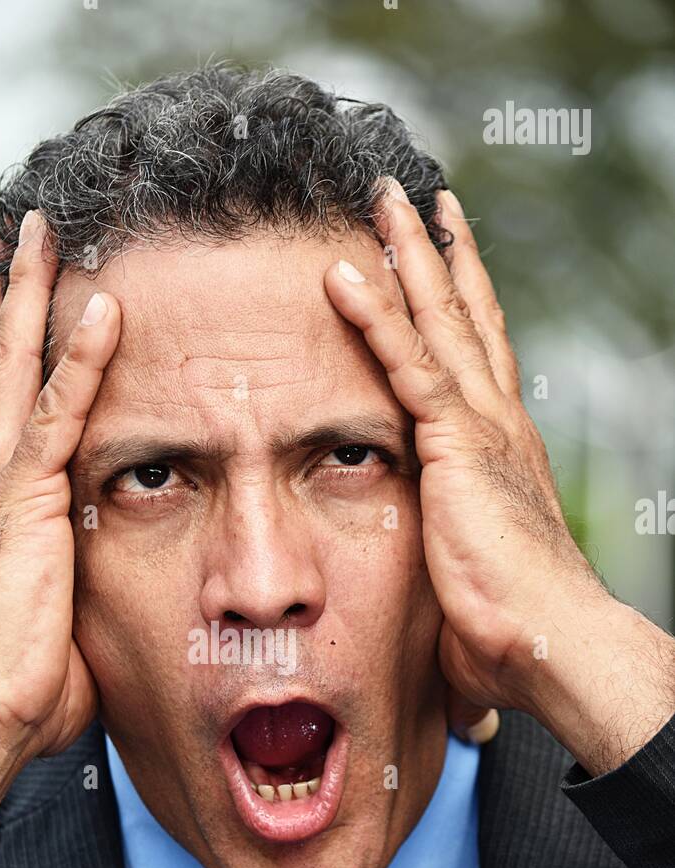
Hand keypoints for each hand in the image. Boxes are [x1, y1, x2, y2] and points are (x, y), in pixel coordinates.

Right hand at [0, 211, 120, 756]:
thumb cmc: (16, 685)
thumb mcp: (53, 614)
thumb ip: (77, 579)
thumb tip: (111, 590)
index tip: (10, 291)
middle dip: (2, 290)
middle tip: (16, 227)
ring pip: (14, 365)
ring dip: (31, 292)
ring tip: (45, 227)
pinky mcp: (27, 501)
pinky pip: (60, 413)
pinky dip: (82, 358)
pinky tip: (103, 306)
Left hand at [324, 181, 674, 773]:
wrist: (549, 643)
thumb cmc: (513, 634)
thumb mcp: (464, 585)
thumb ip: (443, 574)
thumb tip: (431, 628)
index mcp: (500, 451)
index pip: (478, 359)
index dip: (463, 304)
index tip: (445, 259)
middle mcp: (498, 423)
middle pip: (465, 318)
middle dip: (440, 254)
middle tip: (416, 197)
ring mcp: (480, 426)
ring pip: (438, 319)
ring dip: (408, 254)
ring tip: (381, 197)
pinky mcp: (456, 442)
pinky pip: (407, 362)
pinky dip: (375, 314)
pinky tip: (344, 271)